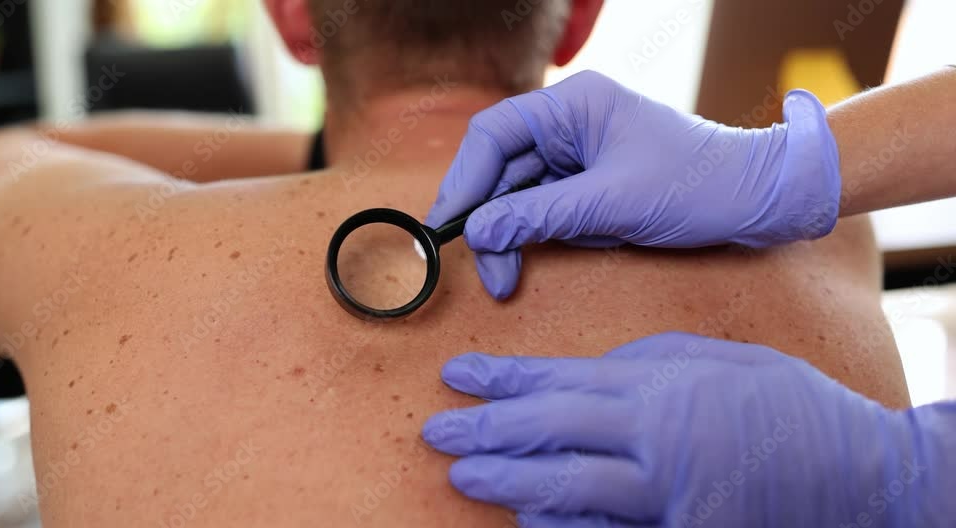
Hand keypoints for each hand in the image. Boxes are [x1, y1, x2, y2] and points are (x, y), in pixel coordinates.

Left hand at [422, 333, 950, 526]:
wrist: (862, 474)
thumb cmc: (786, 404)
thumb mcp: (714, 358)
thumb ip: (643, 363)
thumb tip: (583, 373)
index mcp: (659, 385)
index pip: (557, 379)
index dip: (500, 379)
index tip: (455, 374)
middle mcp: (654, 438)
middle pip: (548, 431)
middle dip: (485, 429)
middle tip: (436, 429)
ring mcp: (666, 495)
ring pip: (566, 487)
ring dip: (508, 480)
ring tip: (462, 472)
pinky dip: (560, 525)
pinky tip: (526, 518)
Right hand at [425, 71, 840, 298]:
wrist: (759, 200)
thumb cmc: (697, 185)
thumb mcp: (611, 203)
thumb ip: (538, 216)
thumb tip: (477, 234)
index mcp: (572, 105)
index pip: (493, 135)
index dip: (463, 181)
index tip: (447, 226)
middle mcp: (568, 124)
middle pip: (500, 171)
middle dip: (490, 222)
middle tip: (488, 271)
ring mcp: (577, 155)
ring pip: (519, 197)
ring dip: (516, 237)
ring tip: (515, 277)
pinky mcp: (588, 184)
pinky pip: (547, 211)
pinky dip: (548, 237)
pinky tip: (574, 247)